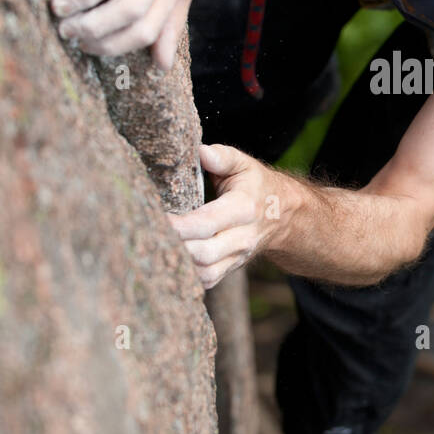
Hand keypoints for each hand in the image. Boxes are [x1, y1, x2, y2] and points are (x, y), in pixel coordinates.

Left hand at [167, 143, 297, 289]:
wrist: (283, 215)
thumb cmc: (257, 186)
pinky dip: (187, 276)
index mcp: (243, 209)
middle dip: (175, 246)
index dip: (179, 226)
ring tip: (157, 247)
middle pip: (203, 253)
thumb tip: (201, 151)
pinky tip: (171, 259)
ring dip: (179, 263)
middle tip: (149, 233)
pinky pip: (207, 281)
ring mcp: (237, 257)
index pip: (207, 223)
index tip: (156, 217)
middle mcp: (242, 238)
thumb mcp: (245, 165)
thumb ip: (223, 157)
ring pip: (204, 273)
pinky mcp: (231, 268)